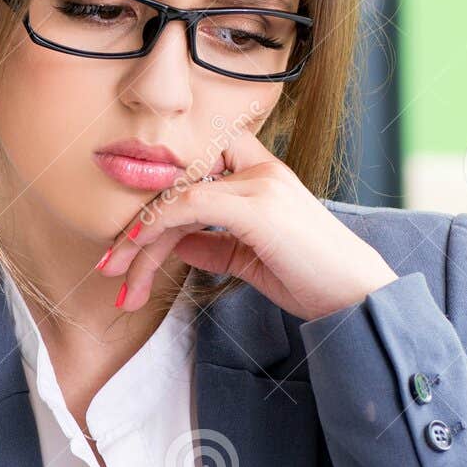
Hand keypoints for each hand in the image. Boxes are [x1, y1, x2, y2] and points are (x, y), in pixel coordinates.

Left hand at [96, 119, 397, 321]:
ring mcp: (261, 183)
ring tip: (119, 277)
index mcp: (262, 175)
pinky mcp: (259, 207)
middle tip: (109, 266)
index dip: (155, 197)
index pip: (193, 170)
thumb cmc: (312, 280)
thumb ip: (212, 244)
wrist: (358, 298)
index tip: (124, 238)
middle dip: (136, 225)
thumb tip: (171, 242)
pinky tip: (139, 255)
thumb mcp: (250, 259)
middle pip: (178, 183)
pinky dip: (158, 227)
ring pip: (177, 196)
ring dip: (140, 238)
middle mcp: (261, 169)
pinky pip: (191, 204)